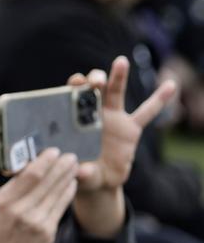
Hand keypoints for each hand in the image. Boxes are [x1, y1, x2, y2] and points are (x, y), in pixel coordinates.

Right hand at [0, 148, 77, 242]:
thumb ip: (12, 190)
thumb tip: (30, 168)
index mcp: (4, 201)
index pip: (30, 175)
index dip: (45, 161)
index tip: (53, 151)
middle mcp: (21, 211)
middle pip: (47, 182)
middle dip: (61, 166)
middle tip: (70, 155)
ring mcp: (36, 223)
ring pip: (56, 194)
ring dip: (67, 177)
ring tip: (73, 166)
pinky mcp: (47, 233)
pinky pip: (60, 208)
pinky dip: (67, 194)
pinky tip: (71, 185)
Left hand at [66, 56, 175, 236]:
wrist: (98, 180)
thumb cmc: (79, 172)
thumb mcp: (78, 174)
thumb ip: (79, 171)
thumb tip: (80, 171)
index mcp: (73, 118)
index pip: (71, 95)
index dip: (73, 87)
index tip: (75, 84)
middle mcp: (92, 113)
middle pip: (93, 88)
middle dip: (93, 79)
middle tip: (96, 81)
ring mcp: (113, 118)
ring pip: (116, 92)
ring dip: (118, 76)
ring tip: (121, 61)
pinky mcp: (131, 128)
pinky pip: (148, 112)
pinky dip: (159, 99)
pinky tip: (170, 85)